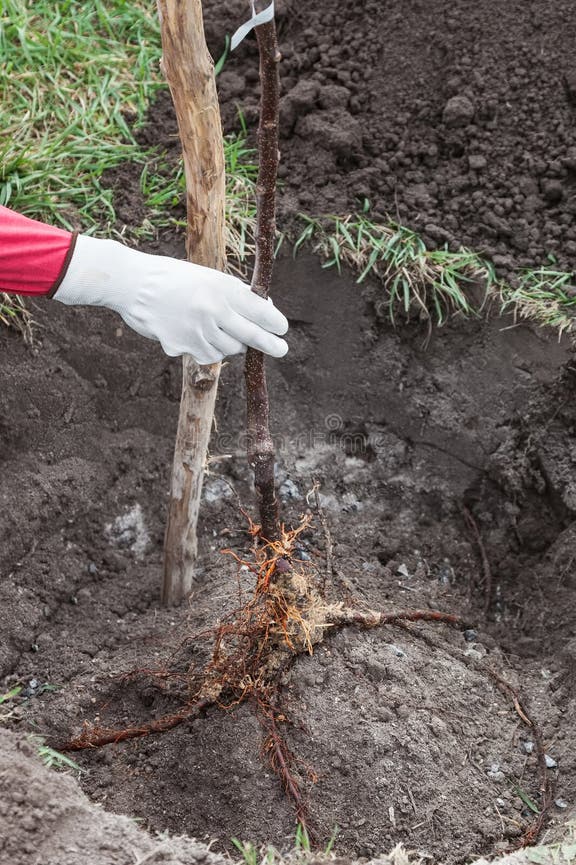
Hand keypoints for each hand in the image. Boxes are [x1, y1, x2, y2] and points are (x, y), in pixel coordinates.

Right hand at [53, 235, 287, 363]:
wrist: (132, 283)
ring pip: (229, 349)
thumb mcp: (207, 277)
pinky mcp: (181, 346)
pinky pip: (207, 356)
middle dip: (271, 345)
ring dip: (231, 344)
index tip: (282, 330)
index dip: (275, 323)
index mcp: (222, 288)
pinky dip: (208, 350)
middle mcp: (212, 310)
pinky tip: (195, 335)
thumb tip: (265, 311)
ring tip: (217, 329)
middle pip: (252, 337)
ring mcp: (197, 330)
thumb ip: (234, 295)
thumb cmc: (173, 278)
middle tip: (282, 350)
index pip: (260, 311)